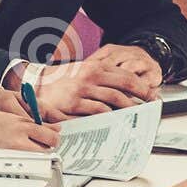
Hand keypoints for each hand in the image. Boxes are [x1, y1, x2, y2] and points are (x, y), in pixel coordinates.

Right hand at [33, 45, 158, 119]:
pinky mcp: (75, 103)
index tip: (150, 93)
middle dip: (142, 95)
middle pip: (125, 84)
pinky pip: (98, 111)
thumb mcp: (81, 72)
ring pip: (115, 98)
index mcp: (94, 67)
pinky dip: (110, 116)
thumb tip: (121, 88)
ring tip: (136, 114)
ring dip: (129, 107)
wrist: (36, 85)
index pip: (125, 74)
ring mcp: (83, 89)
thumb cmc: (60, 81)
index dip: (141, 84)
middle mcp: (90, 76)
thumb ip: (100, 77)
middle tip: (151, 104)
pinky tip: (115, 120)